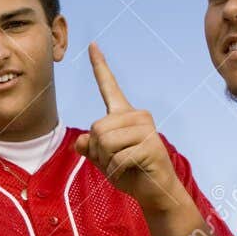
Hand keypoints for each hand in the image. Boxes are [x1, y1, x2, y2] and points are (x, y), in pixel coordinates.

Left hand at [71, 43, 183, 215]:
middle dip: (98, 151)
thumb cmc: (129, 172)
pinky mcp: (150, 145)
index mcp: (124, 114)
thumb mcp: (103, 159)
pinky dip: (117, 170)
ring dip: (107, 160)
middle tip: (115, 160)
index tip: (92, 44)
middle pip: (96, 128)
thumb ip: (90, 147)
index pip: (109, 86)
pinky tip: (132, 170)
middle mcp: (137, 115)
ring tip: (124, 164)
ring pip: (105, 142)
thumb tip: (81, 142)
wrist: (155, 191)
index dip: (99, 66)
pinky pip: (117, 158)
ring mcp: (146, 128)